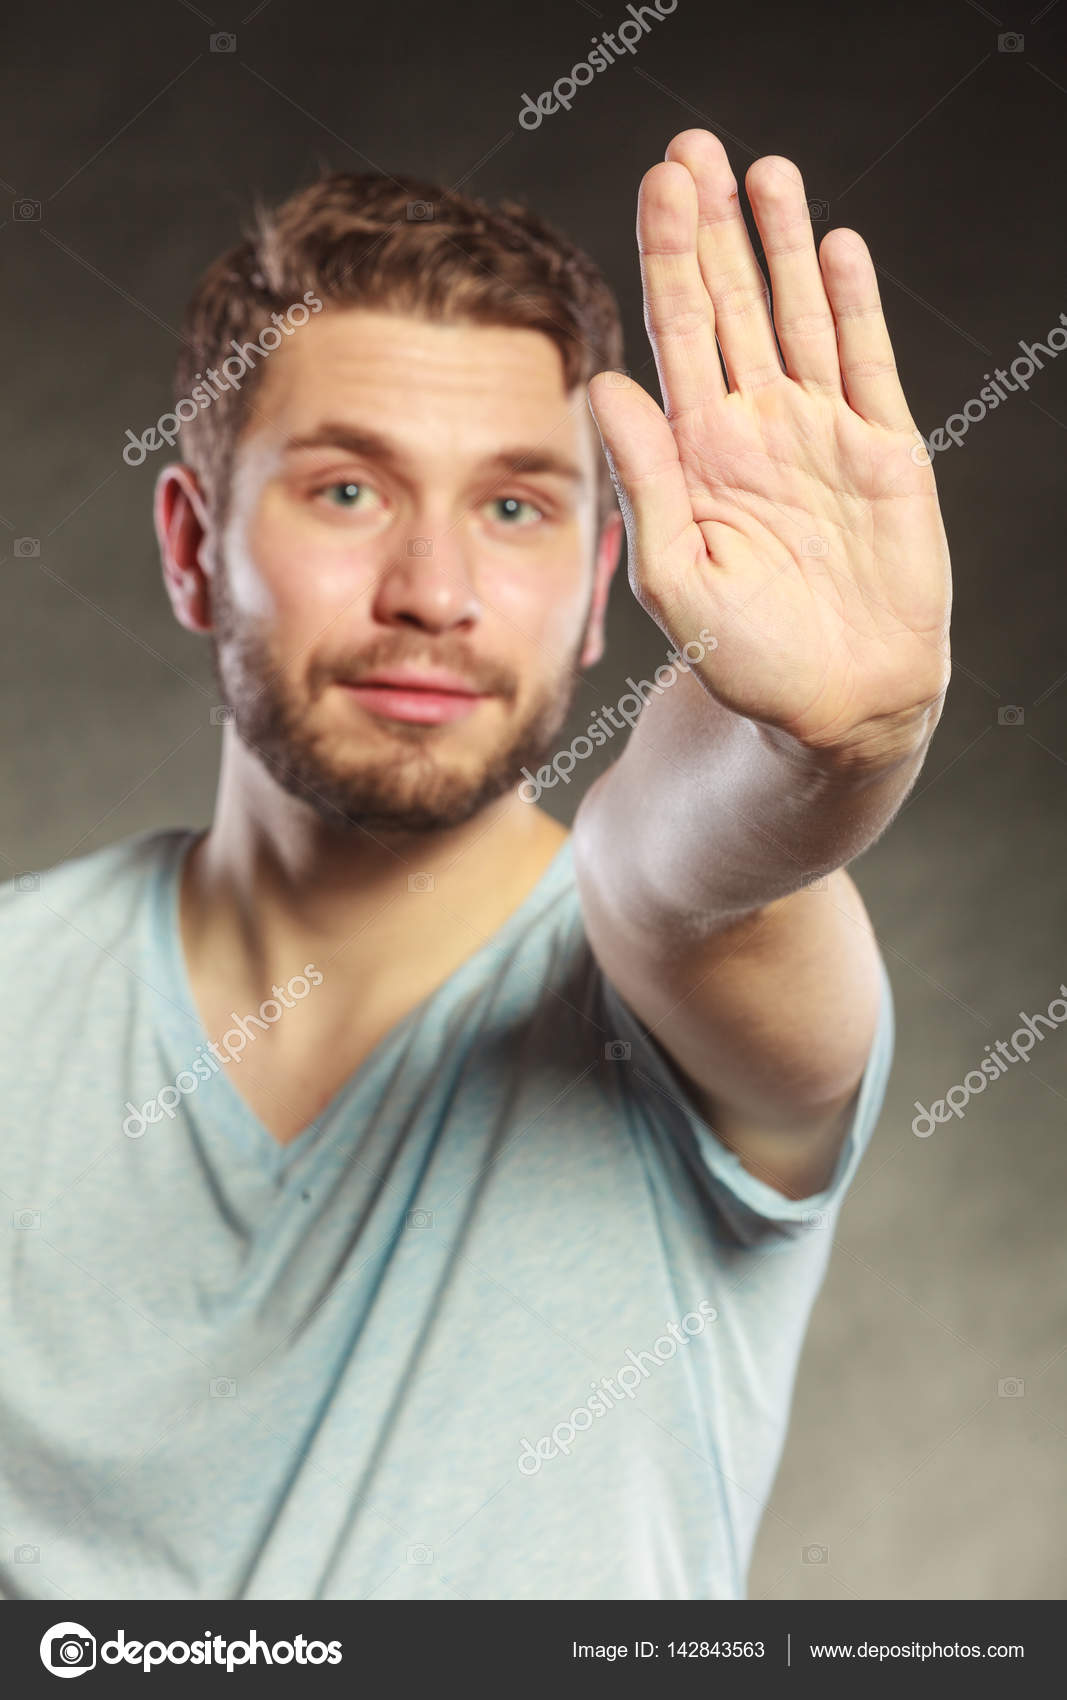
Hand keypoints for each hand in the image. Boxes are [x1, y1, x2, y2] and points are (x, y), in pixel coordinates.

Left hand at [588, 130, 951, 772]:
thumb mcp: (678, 577)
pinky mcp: (885, 451)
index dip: (666, 258)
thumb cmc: (747, 657)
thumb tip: (603, 386)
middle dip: (711, 228)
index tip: (657, 186)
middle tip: (693, 148)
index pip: (675, 335)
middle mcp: (755, 428)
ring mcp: (821, 433)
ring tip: (765, 170)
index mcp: (697, 453)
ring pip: (799, 317)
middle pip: (729, 307)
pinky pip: (869, 363)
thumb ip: (646, 481)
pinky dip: (854, 305)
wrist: (838, 702)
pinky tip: (835, 247)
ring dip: (782, 245)